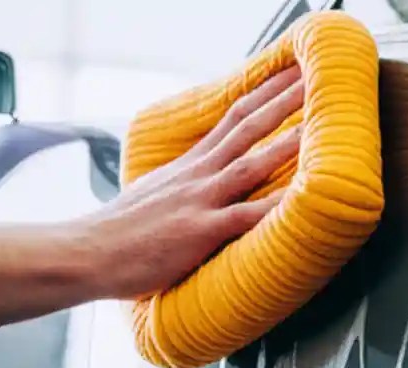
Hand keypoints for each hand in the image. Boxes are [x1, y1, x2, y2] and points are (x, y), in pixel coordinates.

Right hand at [79, 67, 304, 298]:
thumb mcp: (155, 193)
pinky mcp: (199, 232)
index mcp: (190, 165)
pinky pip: (246, 217)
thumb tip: (201, 180)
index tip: (292, 74)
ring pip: (251, 164)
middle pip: (247, 127)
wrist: (87, 252)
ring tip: (320, 125)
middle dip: (284, 100)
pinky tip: (303, 201)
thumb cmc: (121, 232)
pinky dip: (276, 207)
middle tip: (316, 77)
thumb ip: (184, 183)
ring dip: (288, 143)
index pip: (234, 117)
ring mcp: (199, 201)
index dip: (265, 94)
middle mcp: (198, 174)